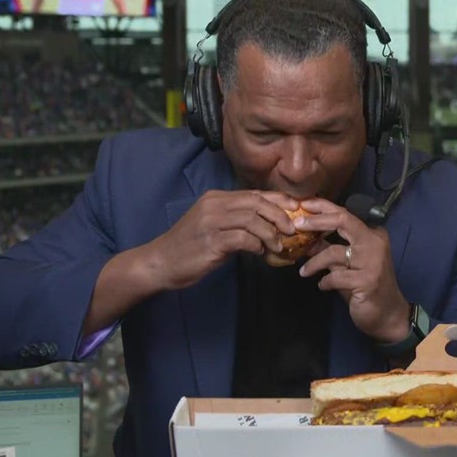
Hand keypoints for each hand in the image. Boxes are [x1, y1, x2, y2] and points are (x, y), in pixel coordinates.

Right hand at [148, 190, 298, 289]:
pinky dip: (256, 245)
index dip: (279, 200)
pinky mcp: (210, 241)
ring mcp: (211, 222)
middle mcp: (214, 205)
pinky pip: (243, 239)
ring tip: (278, 246)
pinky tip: (259, 252)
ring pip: (252, 219)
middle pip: (257, 202)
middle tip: (292, 229)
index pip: (255, 194)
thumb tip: (271, 224)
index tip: (296, 209)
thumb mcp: (215, 226)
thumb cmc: (191, 246)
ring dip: (270, 233)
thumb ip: (238, 220)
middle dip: (280, 215)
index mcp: (217, 198)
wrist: (160, 262)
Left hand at [292, 199, 410, 342]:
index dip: (322, 207)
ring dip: (314, 262)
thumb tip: (306, 237)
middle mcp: (375, 243)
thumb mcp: (346, 264)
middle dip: (316, 221)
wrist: (388, 314)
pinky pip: (336, 277)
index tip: (302, 204)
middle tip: (296, 225)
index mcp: (372, 234)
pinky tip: (322, 286)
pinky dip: (325, 282)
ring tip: (303, 272)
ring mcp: (372, 261)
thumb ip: (330, 249)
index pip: (345, 214)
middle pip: (342, 221)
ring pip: (334, 252)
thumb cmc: (366, 287)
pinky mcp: (367, 280)